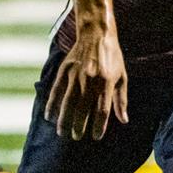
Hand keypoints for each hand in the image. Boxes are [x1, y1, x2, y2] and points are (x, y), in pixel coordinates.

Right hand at [47, 25, 128, 141]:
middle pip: (82, 110)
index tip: (96, 137)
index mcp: (107, 83)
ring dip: (63, 120)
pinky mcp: (64, 71)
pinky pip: (55, 91)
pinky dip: (51, 105)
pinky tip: (49, 116)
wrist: (96, 35)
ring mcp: (75, 76)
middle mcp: (90, 81)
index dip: (99, 126)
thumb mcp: (122, 77)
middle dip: (78, 126)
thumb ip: (121, 100)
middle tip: (76, 137)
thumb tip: (124, 120)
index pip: (102, 110)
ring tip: (62, 133)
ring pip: (67, 103)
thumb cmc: (113, 58)